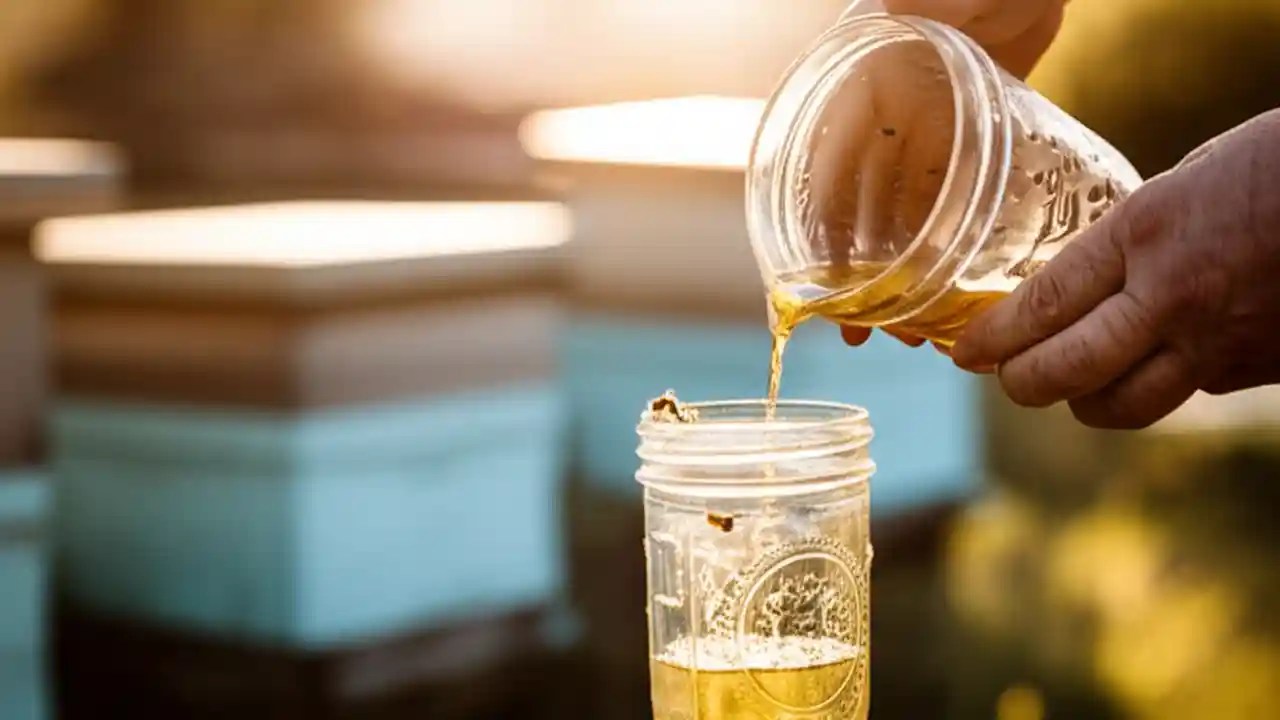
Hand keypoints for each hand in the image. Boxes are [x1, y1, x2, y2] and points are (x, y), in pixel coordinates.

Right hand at [841, 0, 1068, 350]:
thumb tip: (888, 5)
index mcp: (854, 89)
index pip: (821, 181)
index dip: (818, 248)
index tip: (828, 304)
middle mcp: (880, 118)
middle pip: (857, 214)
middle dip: (862, 281)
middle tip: (876, 335)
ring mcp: (926, 129)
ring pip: (906, 218)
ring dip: (906, 277)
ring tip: (920, 330)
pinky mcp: (970, 133)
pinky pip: (954, 201)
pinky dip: (951, 247)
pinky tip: (960, 286)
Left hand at [951, 111, 1279, 428]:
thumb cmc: (1278, 165)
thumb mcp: (1187, 181)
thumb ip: (1133, 235)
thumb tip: (1087, 276)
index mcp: (1143, 233)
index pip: (1040, 307)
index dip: (990, 341)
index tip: (962, 354)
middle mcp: (1169, 298)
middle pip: (1063, 372)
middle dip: (1019, 383)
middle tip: (1003, 378)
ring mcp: (1215, 343)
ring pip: (1119, 407)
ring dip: (1083, 402)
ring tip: (1069, 385)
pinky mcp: (1255, 370)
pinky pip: (1183, 394)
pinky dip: (1153, 388)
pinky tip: (1149, 367)